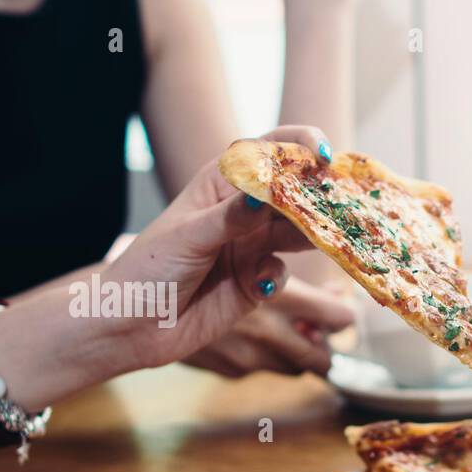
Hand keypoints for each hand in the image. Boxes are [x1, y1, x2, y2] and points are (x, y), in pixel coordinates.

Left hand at [104, 125, 337, 371]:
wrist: (131, 325)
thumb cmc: (147, 269)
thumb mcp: (189, 235)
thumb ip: (231, 217)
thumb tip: (265, 196)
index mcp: (222, 182)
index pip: (268, 151)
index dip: (299, 146)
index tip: (322, 155)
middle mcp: (243, 211)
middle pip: (292, 195)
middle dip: (317, 198)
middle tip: (339, 206)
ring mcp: (251, 246)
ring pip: (296, 235)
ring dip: (311, 237)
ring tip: (325, 242)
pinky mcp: (256, 282)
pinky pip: (281, 273)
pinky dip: (276, 277)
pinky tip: (259, 284)